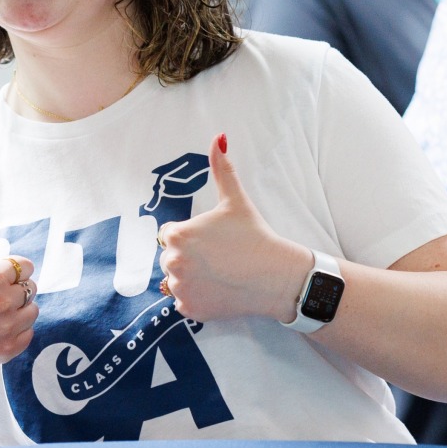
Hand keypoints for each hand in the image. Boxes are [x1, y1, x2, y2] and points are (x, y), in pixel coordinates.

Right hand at [0, 183, 36, 366]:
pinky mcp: (8, 350)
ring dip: (18, 310)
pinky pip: (29, 334)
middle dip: (13, 290)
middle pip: (30, 288)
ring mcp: (7, 328)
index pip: (25, 266)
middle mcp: (4, 303)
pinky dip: (16, 332)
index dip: (9, 270)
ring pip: (33, 310)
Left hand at [158, 134, 308, 322]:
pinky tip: (219, 289)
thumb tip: (218, 138)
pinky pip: (185, 302)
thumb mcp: (235, 200)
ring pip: (176, 280)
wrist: (277, 277)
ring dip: (191, 278)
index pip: (170, 234)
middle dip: (189, 257)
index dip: (191, 235)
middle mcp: (173, 262)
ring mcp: (181, 289)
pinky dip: (198, 298)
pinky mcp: (190, 309)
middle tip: (219, 257)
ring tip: (220, 273)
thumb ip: (221, 169)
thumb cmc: (255, 236)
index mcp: (178, 235)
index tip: (213, 240)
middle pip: (170, 257)